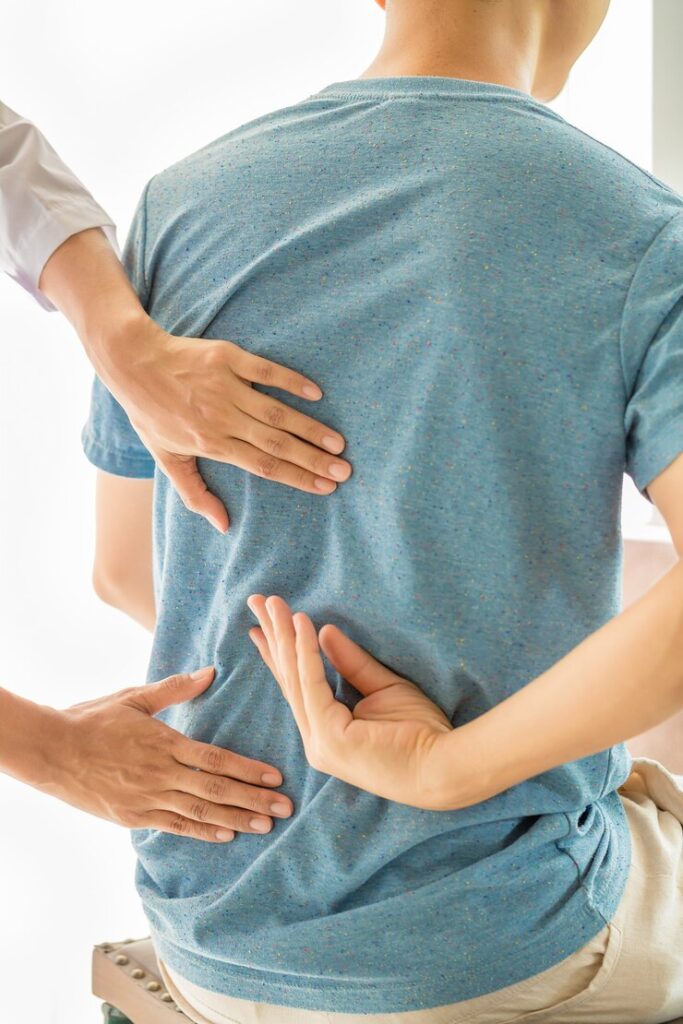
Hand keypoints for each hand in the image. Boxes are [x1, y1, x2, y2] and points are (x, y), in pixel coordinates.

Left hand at [38, 229, 350, 532]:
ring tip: (337, 442)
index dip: (296, 478)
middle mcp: (222, 418)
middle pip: (276, 444)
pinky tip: (316, 394)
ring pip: (276, 412)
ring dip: (309, 428)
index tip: (325, 487)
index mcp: (212, 445)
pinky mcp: (227, 358)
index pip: (263, 466)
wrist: (133, 363)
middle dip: (313, 459)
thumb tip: (223, 526)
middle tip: (344, 471)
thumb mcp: (167, 459)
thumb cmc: (151, 414)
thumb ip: (195, 493)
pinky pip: (265, 371)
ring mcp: (226, 387)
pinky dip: (291, 381)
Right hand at [43, 667, 293, 841]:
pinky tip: (226, 836)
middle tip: (285, 807)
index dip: (248, 769)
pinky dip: (202, 832)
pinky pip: (175, 826)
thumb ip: (175, 688)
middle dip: (254, 799)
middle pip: (216, 789)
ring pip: (200, 812)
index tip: (276, 777)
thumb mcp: (134, 697)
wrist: (51, 751)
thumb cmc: (94, 718)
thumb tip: (210, 671)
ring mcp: (147, 797)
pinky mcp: (134, 816)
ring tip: (266, 825)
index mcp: (165, 742)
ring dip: (236, 819)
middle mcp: (160, 773)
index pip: (216, 758)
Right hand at [247, 595, 456, 809]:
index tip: (263, 624)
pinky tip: (302, 624)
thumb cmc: (420, 732)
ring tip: (272, 603)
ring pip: (295, 678)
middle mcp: (316, 740)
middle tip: (255, 601)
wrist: (444, 764)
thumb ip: (352, 664)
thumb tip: (325, 631)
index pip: (296, 685)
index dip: (279, 652)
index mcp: (326, 732)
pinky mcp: (329, 738)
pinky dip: (306, 651)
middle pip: (288, 678)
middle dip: (272, 636)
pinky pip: (312, 684)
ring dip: (283, 636)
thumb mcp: (383, 687)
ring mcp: (319, 742)